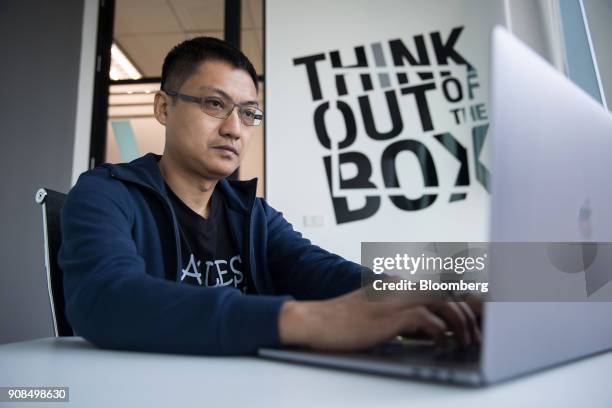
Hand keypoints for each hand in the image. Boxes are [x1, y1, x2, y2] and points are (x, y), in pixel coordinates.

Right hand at [278, 288, 480, 351]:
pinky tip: (442, 343)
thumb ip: (402, 315)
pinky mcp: (389, 316)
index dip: (460, 302)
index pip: (438, 288)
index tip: (474, 318)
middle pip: (446, 293)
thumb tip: (431, 330)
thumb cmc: (343, 322)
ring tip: (465, 340)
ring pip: (442, 302)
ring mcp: (394, 300)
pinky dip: (440, 332)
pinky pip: (426, 320)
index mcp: (396, 286)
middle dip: (467, 314)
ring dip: (459, 322)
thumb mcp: (376, 313)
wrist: (316, 321)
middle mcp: (398, 288)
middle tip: (474, 334)